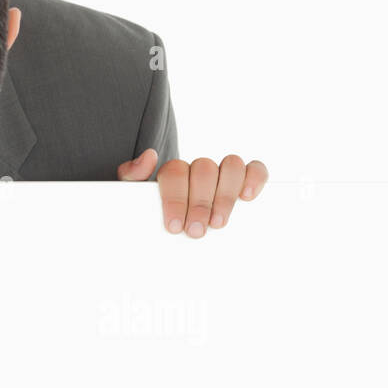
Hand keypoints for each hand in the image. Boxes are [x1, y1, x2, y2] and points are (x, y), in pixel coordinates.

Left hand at [118, 149, 267, 237]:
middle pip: (203, 170)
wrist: (164, 228)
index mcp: (173, 172)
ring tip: (218, 223)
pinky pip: (255, 169)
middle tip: (196, 231)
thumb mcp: (134, 197)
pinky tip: (247, 197)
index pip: (176, 172)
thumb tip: (149, 157)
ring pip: (230, 167)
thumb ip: (132, 176)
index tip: (175, 225)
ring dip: (224, 196)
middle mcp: (198, 169)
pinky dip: (254, 178)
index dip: (176, 197)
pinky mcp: (243, 182)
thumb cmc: (153, 212)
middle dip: (200, 203)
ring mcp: (222, 174)